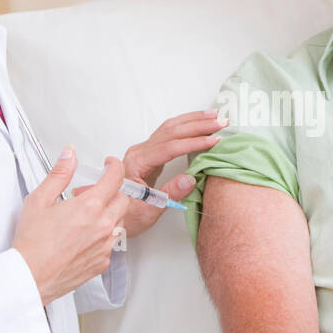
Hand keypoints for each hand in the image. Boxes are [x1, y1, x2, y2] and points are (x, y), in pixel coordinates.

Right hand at [12, 147, 131, 305]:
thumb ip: (59, 173)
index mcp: (89, 207)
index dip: (114, 166)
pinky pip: (112, 242)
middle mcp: (102, 225)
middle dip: (113, 191)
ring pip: (120, 221)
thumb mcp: (40, 199)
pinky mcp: (102, 261)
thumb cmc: (32, 243)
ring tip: (88, 215)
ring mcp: (105, 245)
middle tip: (97, 191)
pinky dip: (104, 234)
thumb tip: (69, 155)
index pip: (115, 178)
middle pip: (123, 199)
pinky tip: (86, 235)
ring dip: (110, 213)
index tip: (110, 165)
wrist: (30, 276)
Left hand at [81, 109, 226, 238]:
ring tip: (215, 116)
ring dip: (193, 120)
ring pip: (170, 128)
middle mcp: (139, 151)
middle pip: (171, 131)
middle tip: (220, 122)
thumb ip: (170, 193)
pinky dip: (186, 125)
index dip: (193, 142)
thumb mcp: (149, 210)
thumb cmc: (128, 216)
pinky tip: (199, 122)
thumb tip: (191, 178)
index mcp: (137, 163)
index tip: (213, 140)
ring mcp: (143, 150)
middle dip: (197, 125)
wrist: (112, 215)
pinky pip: (169, 132)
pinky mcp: (149, 152)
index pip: (169, 147)